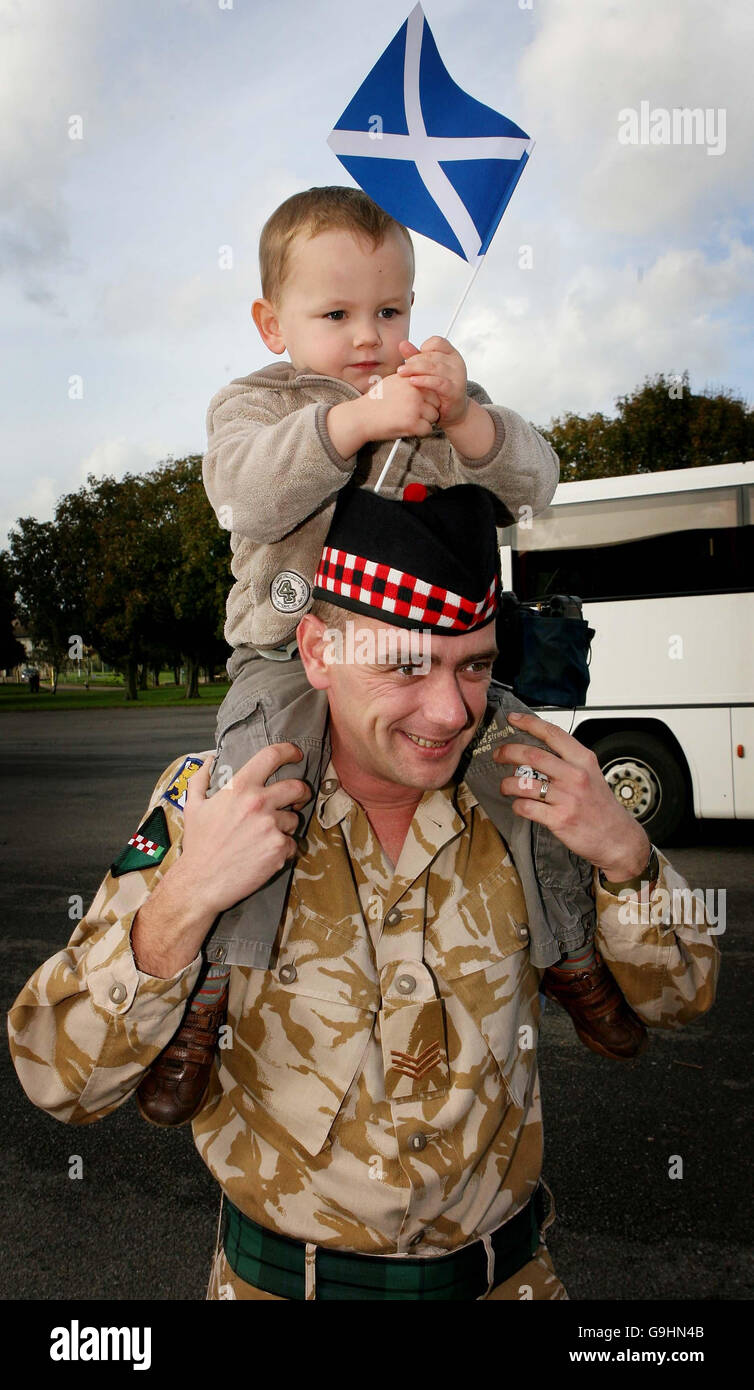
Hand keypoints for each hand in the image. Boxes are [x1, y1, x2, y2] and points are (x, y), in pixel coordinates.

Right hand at [180, 743, 310, 915]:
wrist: (201, 881)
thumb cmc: (199, 844)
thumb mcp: (193, 806)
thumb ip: (201, 778)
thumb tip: (209, 759)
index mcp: (239, 788)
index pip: (271, 756)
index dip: (288, 751)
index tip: (296, 754)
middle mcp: (258, 803)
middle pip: (297, 787)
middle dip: (300, 792)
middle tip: (296, 800)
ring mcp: (271, 826)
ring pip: (294, 819)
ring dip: (285, 826)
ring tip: (264, 837)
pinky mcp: (279, 848)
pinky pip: (292, 843)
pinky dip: (282, 849)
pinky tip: (264, 855)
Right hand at [359, 369, 440, 440]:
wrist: (360, 417)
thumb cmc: (375, 402)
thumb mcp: (392, 381)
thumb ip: (409, 379)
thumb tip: (423, 377)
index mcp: (410, 378)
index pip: (433, 387)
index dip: (428, 397)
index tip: (419, 403)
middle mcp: (414, 390)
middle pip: (437, 402)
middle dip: (428, 409)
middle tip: (413, 413)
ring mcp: (414, 406)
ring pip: (434, 416)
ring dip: (425, 421)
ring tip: (408, 420)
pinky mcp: (412, 422)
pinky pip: (428, 429)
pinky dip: (420, 432)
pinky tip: (407, 428)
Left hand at [396, 336, 468, 427]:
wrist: (453, 411)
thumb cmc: (439, 389)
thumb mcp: (427, 370)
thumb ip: (415, 356)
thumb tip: (402, 344)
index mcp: (451, 354)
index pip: (437, 342)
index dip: (423, 348)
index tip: (413, 358)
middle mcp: (456, 363)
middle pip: (432, 355)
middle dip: (413, 361)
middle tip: (401, 369)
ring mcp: (458, 376)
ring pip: (434, 367)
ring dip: (415, 369)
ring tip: (402, 373)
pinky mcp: (454, 391)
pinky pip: (438, 383)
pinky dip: (424, 381)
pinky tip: (412, 381)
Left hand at [493, 712, 651, 880]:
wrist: (618, 838)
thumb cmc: (601, 806)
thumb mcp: (591, 775)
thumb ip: (568, 762)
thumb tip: (535, 752)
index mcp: (583, 760)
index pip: (553, 733)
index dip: (529, 723)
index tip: (513, 719)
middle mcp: (575, 775)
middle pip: (532, 755)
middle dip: (508, 752)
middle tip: (498, 755)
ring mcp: (567, 798)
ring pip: (523, 783)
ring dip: (507, 783)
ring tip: (506, 786)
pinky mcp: (558, 819)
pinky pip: (525, 807)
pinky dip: (517, 805)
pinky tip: (519, 805)